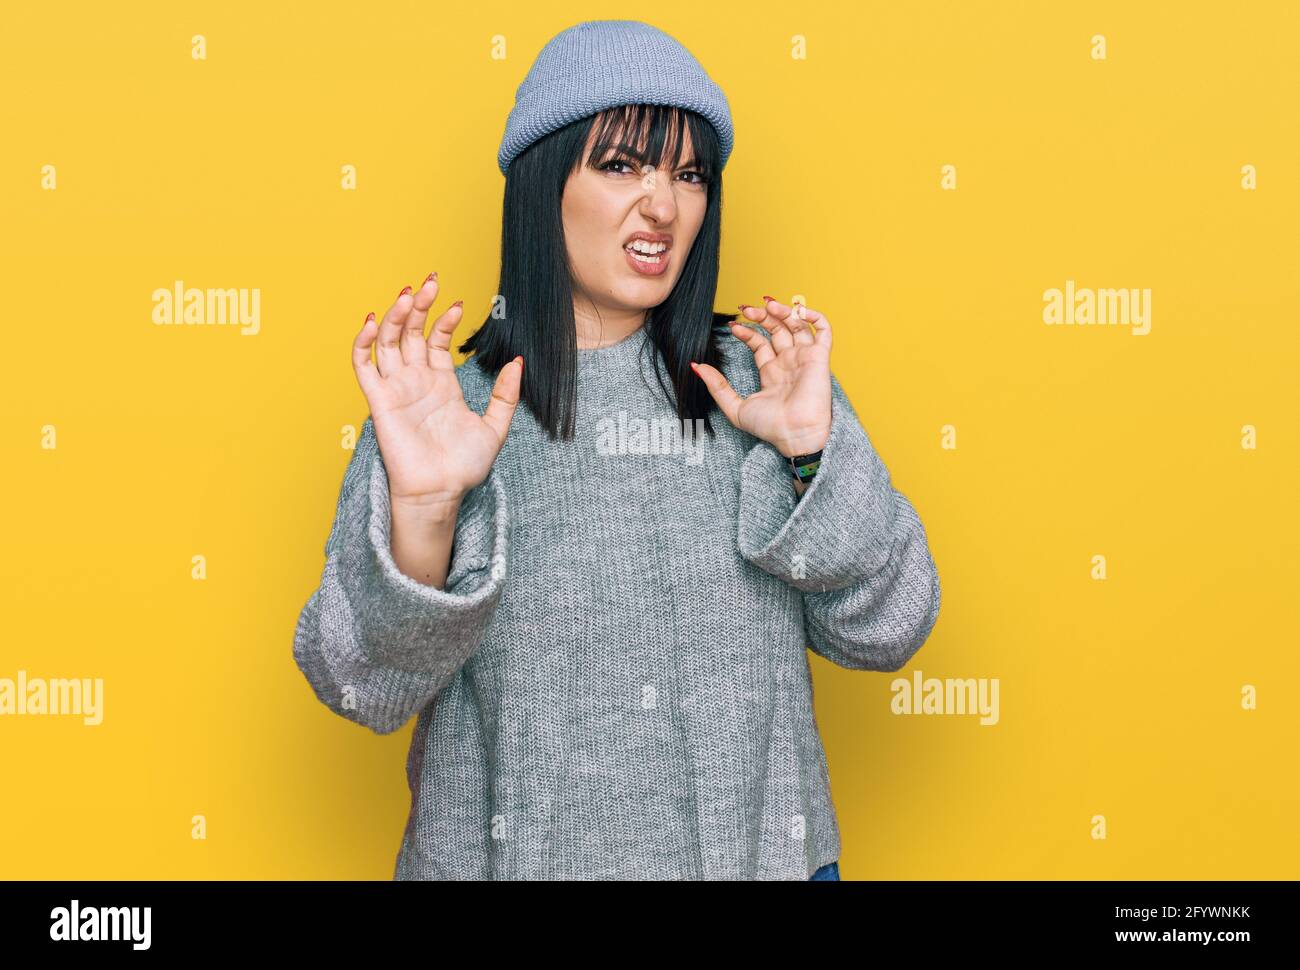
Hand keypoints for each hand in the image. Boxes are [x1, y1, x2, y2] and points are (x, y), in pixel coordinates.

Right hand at [351, 273, 522, 510]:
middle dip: (418, 306)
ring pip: (388, 341)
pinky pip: (364, 366)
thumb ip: (505, 395)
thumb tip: (518, 362)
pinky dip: (364, 342)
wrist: (442, 492)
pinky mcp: (380, 401)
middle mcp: (417, 381)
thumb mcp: (495, 427)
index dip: (445, 320)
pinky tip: (372, 320)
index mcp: (441, 384)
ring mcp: (397, 389)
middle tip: (429, 282)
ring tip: (407, 293)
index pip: (436, 340)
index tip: (458, 304)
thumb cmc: (464, 467)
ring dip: (394, 315)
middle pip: (411, 332)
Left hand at [690, 295, 832, 457]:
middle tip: (746, 309)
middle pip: (777, 329)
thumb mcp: (734, 406)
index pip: (760, 343)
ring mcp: (804, 358)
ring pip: (797, 324)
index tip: (732, 326)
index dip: (747, 331)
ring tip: (766, 304)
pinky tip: (797, 310)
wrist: (794, 435)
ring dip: (782, 310)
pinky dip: (814, 315)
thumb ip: (716, 385)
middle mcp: (788, 362)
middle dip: (762, 316)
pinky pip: (823, 329)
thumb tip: (695, 366)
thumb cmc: (770, 427)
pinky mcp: (819, 357)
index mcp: (771, 372)